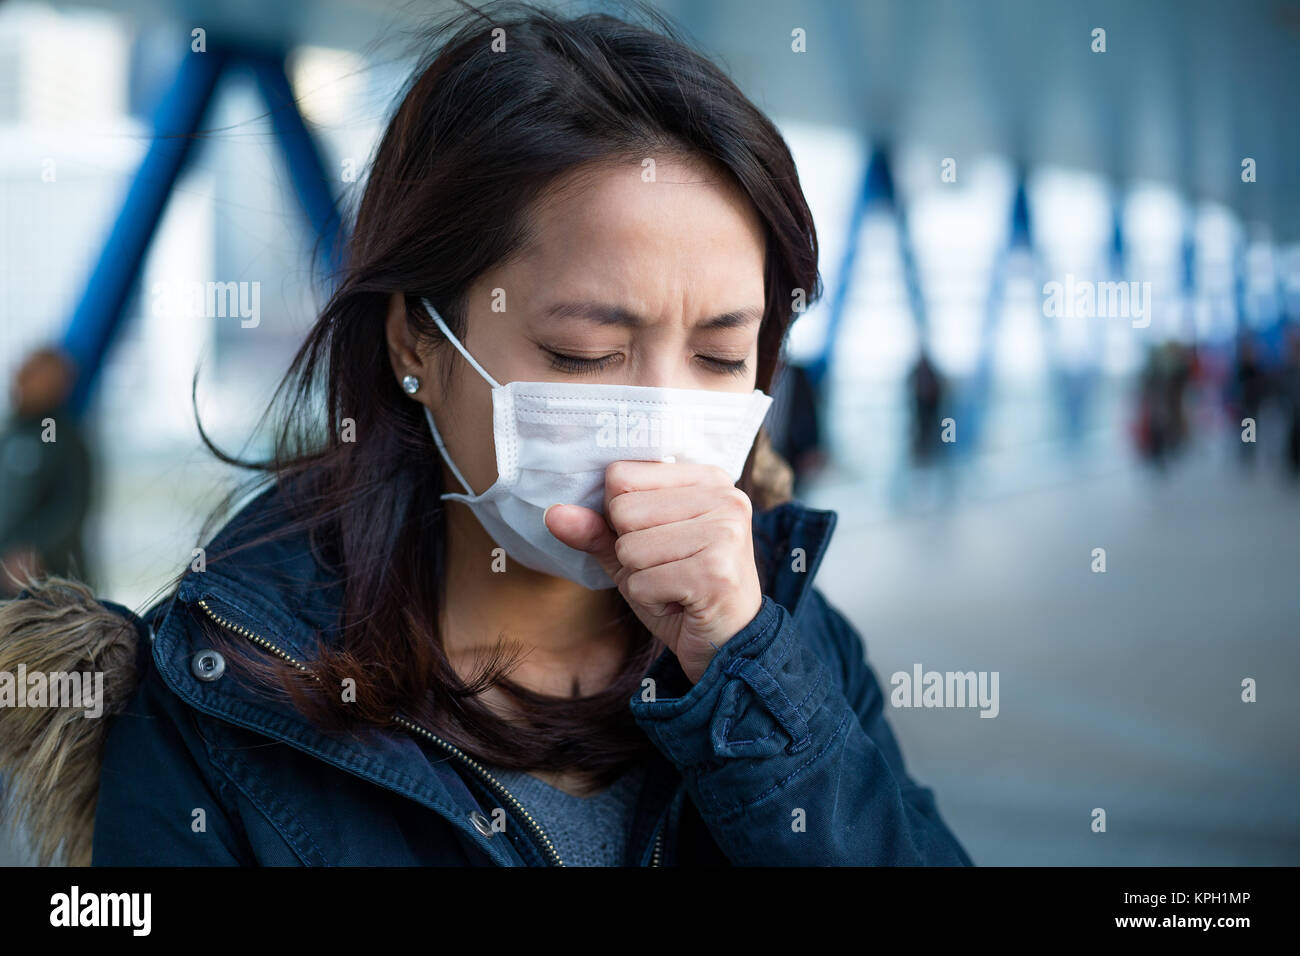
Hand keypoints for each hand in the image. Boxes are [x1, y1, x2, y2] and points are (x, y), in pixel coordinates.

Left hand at [544, 461, 762, 684]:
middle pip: (622, 510)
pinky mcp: (716, 572)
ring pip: (629, 548)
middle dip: (632, 552)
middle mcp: (724, 497)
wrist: (730, 646)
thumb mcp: (635, 555)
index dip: (621, 516)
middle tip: (671, 568)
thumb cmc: (682, 593)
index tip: (659, 538)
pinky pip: (642, 583)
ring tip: (677, 586)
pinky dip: (652, 601)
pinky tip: (683, 604)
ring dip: (642, 579)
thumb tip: (552, 513)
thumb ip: (597, 530)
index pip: (620, 475)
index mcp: (707, 478)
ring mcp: (724, 532)